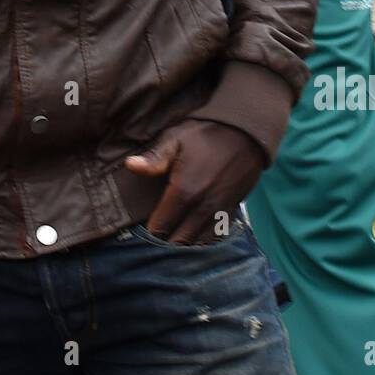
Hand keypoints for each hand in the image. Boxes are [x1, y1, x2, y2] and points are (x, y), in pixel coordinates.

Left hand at [125, 121, 265, 242]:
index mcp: (184, 192)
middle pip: (179, 241)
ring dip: (185, 239)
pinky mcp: (232, 210)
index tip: (146, 224)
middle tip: (160, 228)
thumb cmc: (205, 134)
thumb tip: (130, 165)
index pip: (161, 228)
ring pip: (197, 241)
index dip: (151, 230)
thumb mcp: (176, 139)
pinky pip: (215, 235)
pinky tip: (195, 227)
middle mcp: (202, 207)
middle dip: (167, 239)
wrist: (245, 132)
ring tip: (176, 230)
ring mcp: (219, 211)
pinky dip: (203, 236)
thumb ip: (154, 158)